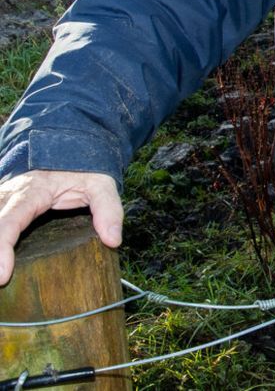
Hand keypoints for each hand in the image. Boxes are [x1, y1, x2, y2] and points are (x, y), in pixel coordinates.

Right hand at [0, 170, 122, 285]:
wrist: (68, 148)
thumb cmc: (83, 168)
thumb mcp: (101, 184)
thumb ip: (108, 210)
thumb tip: (113, 241)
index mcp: (31, 191)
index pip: (9, 221)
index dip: (1, 248)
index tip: (2, 276)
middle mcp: (8, 196)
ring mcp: (0, 201)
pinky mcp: (1, 207)